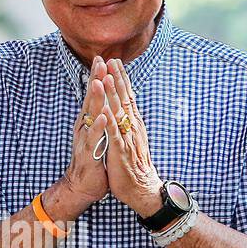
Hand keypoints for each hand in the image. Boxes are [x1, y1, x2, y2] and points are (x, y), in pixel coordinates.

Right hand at [50, 56, 109, 217]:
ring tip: (99, 82)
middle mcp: (85, 127)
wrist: (82, 186)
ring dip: (95, 98)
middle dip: (96, 79)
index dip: (98, 76)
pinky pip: (94, 138)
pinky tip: (104, 117)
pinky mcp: (89, 153)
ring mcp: (86, 139)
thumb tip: (102, 101)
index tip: (102, 58)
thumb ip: (98, 118)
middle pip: (91, 99)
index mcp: (89, 121)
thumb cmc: (93, 159)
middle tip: (100, 60)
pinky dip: (99, 127)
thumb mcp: (97, 135)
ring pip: (91, 115)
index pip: (94, 95)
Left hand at [100, 59, 162, 216]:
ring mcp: (126, 137)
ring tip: (105, 77)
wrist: (141, 188)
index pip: (127, 96)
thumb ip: (128, 123)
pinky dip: (109, 121)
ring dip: (112, 94)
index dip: (120, 78)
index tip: (115, 61)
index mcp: (132, 123)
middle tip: (111, 59)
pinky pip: (114, 134)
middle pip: (124, 98)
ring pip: (119, 112)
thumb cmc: (133, 164)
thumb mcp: (131, 138)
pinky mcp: (121, 151)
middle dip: (116, 78)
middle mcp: (131, 127)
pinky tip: (105, 110)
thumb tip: (125, 108)